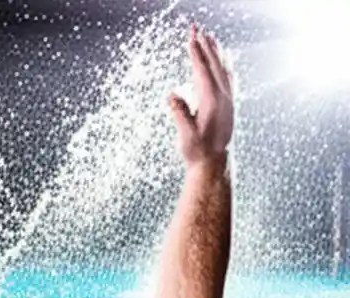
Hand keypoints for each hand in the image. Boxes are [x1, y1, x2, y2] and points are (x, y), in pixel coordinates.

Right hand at [169, 25, 232, 166]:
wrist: (214, 163)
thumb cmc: (197, 151)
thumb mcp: (185, 134)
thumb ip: (180, 114)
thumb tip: (172, 94)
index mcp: (212, 101)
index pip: (203, 70)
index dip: (196, 53)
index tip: (191, 37)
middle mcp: (224, 97)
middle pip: (215, 64)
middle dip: (206, 45)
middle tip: (198, 29)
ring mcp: (228, 99)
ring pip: (223, 69)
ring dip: (216, 52)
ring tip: (210, 37)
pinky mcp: (229, 104)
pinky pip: (228, 77)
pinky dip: (224, 64)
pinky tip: (223, 60)